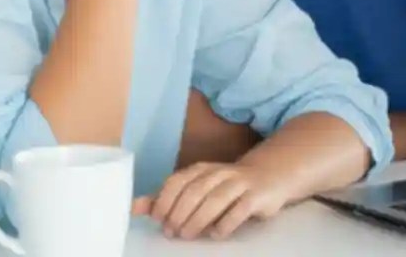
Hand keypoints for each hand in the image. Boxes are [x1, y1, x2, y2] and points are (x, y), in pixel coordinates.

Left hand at [132, 162, 294, 240]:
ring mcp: (240, 183)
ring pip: (216, 199)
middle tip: (171, 232)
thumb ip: (168, 198)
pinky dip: (225, 224)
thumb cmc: (226, 186)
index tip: (158, 219)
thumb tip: (135, 207)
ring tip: (188, 235)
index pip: (178, 181)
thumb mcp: (197, 187)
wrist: (270, 175)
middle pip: (195, 191)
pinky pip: (239, 210)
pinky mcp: (256, 196)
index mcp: (202, 170)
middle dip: (179, 213)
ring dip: (198, 219)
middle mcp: (220, 173)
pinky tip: (215, 234)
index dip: (165, 200)